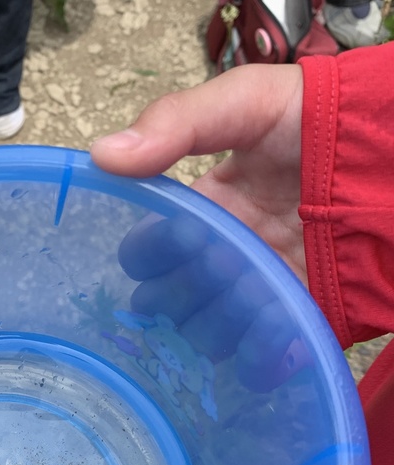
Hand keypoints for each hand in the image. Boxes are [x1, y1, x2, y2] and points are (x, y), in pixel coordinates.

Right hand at [90, 65, 307, 391]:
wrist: (392, 157)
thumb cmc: (318, 122)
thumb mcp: (243, 103)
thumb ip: (174, 124)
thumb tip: (100, 156)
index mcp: (207, 210)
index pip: (151, 250)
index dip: (146, 255)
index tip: (156, 252)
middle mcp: (228, 258)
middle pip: (174, 302)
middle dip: (174, 301)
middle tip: (198, 283)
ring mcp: (264, 293)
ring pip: (212, 334)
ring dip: (215, 328)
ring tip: (244, 300)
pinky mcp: (301, 322)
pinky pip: (263, 361)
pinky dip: (258, 359)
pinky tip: (270, 334)